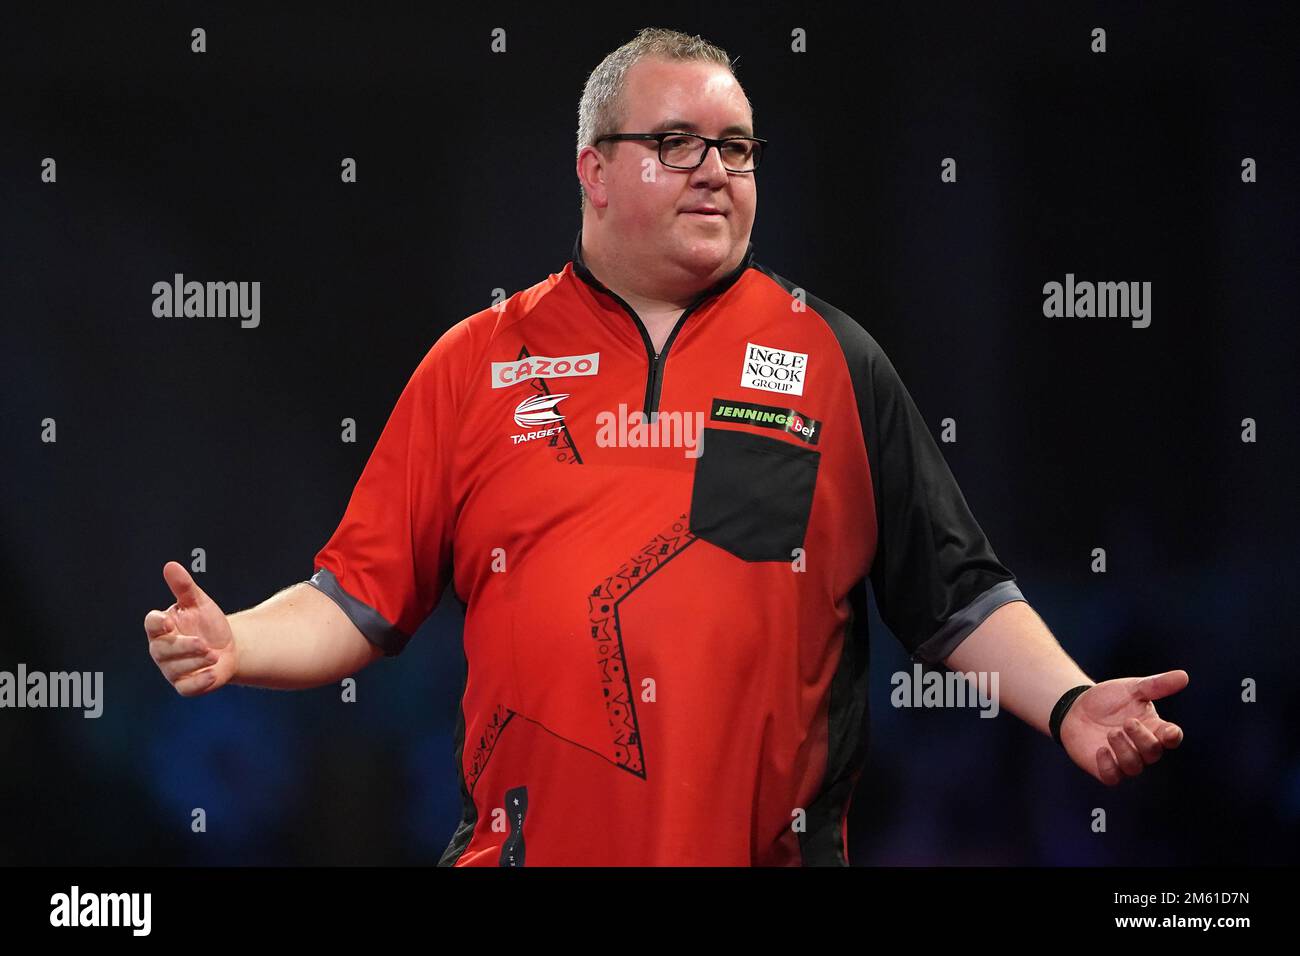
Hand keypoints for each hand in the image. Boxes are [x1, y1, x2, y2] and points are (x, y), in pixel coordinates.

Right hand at [144, 561, 238, 696]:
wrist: (229, 647)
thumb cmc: (208, 623)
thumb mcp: (199, 603)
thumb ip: (184, 587)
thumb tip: (170, 565)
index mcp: (161, 628)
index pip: (151, 624)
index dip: (157, 623)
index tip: (168, 621)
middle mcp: (161, 650)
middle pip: (164, 649)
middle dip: (184, 647)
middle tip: (204, 643)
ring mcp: (171, 670)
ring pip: (176, 669)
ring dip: (196, 662)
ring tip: (214, 654)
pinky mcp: (184, 686)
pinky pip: (187, 688)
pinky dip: (200, 681)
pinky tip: (213, 673)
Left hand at [1059, 670, 1187, 784]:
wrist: (1076, 707)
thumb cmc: (1109, 699)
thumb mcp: (1131, 688)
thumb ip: (1156, 685)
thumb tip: (1184, 675)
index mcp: (1153, 728)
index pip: (1171, 737)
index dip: (1173, 737)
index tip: (1169, 732)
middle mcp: (1142, 747)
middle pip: (1153, 753)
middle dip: (1142, 739)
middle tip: (1127, 722)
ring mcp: (1124, 760)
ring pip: (1134, 766)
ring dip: (1124, 750)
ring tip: (1111, 732)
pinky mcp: (1105, 768)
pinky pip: (1112, 777)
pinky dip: (1109, 766)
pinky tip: (1101, 750)